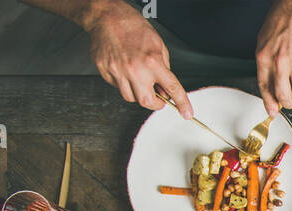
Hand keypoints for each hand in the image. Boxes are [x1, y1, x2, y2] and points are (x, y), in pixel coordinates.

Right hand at [84, 0, 191, 116]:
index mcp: (152, 62)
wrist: (108, 17)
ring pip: (130, 97)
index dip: (182, 103)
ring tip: (139, 78)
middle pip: (146, 101)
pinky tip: (124, 70)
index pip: (172, 88)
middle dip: (154, 103)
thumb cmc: (134, 28)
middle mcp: (135, 69)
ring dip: (138, 93)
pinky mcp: (105, 70)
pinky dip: (123, 83)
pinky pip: (117, 86)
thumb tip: (165, 90)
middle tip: (157, 97)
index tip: (186, 113)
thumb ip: (165, 70)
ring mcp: (118, 71)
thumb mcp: (159, 46)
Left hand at [255, 0, 291, 115]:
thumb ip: (267, 66)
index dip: (270, 103)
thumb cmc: (281, 22)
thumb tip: (271, 90)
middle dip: (290, 102)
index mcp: (264, 57)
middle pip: (285, 95)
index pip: (265, 87)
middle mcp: (279, 60)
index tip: (273, 112)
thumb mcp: (264, 43)